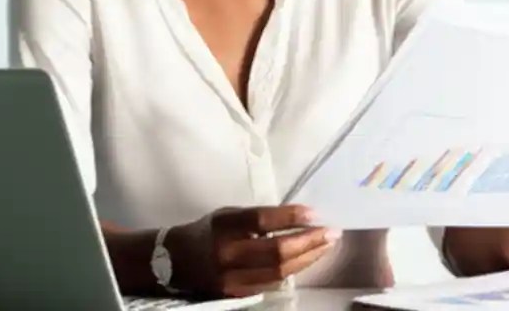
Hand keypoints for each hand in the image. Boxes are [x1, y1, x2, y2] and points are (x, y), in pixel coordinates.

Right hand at [168, 204, 339, 297]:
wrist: (176, 261)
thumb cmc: (208, 231)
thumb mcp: (228, 215)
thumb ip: (257, 218)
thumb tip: (299, 219)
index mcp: (223, 225)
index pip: (262, 220)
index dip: (291, 217)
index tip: (314, 214)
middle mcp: (227, 253)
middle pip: (276, 251)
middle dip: (309, 242)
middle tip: (332, 233)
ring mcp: (232, 278)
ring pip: (279, 271)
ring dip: (308, 258)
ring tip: (326, 246)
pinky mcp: (237, 294)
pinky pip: (273, 283)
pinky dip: (294, 270)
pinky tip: (308, 260)